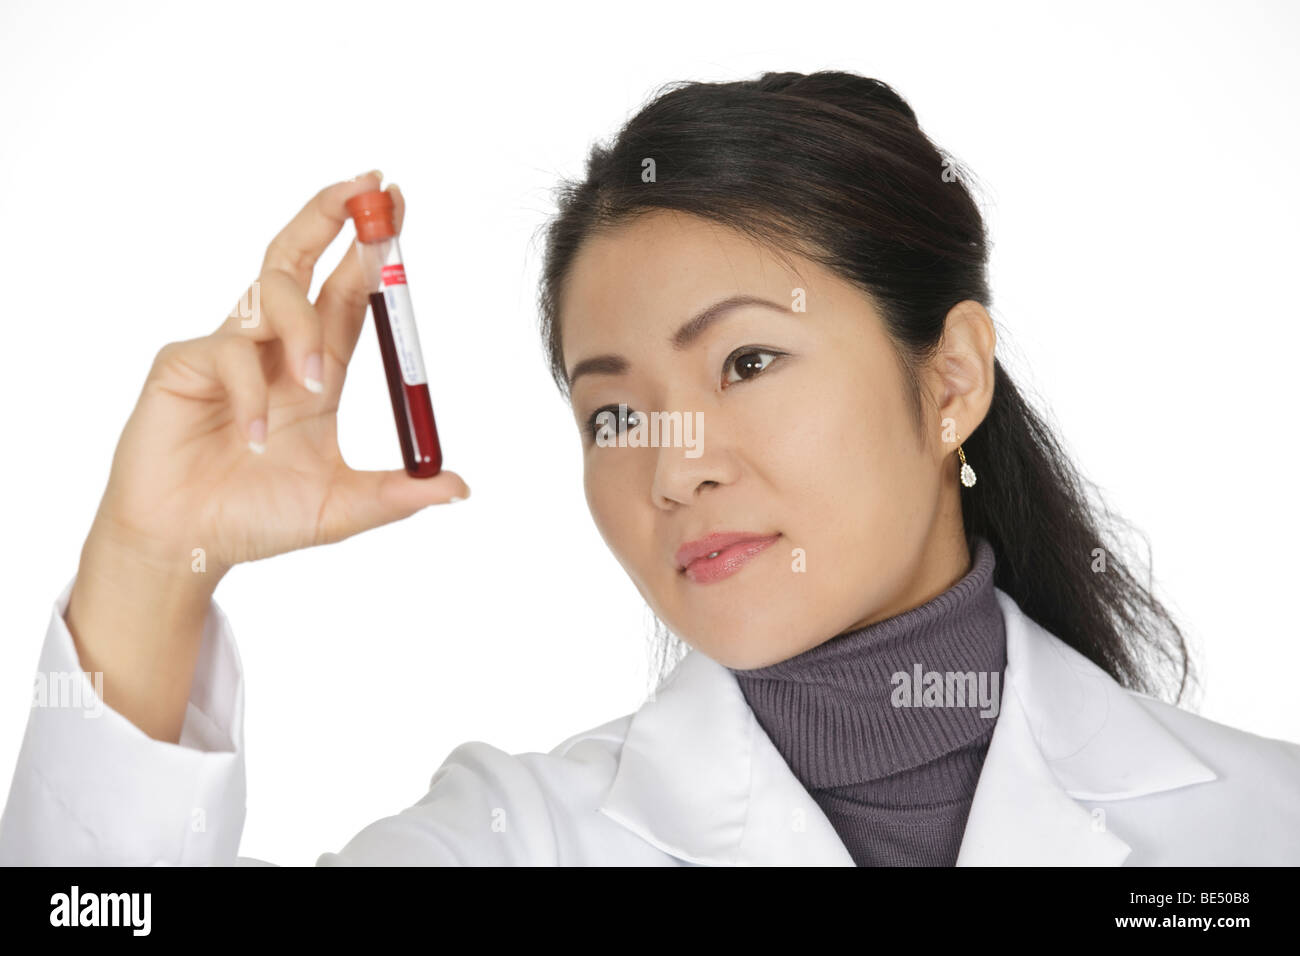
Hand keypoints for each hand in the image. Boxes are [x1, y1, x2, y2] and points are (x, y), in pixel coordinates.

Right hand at [89, 171, 469, 582]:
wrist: (186, 547)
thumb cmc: (256, 518)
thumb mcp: (341, 509)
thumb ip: (397, 495)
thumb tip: (461, 488)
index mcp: (318, 368)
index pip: (349, 293)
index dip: (373, 251)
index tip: (397, 205)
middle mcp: (274, 348)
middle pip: (301, 258)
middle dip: (332, 215)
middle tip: (367, 186)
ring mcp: (229, 350)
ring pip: (271, 294)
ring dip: (302, 330)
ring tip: (314, 384)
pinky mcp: (185, 365)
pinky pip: (228, 354)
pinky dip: (252, 394)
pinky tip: (257, 438)